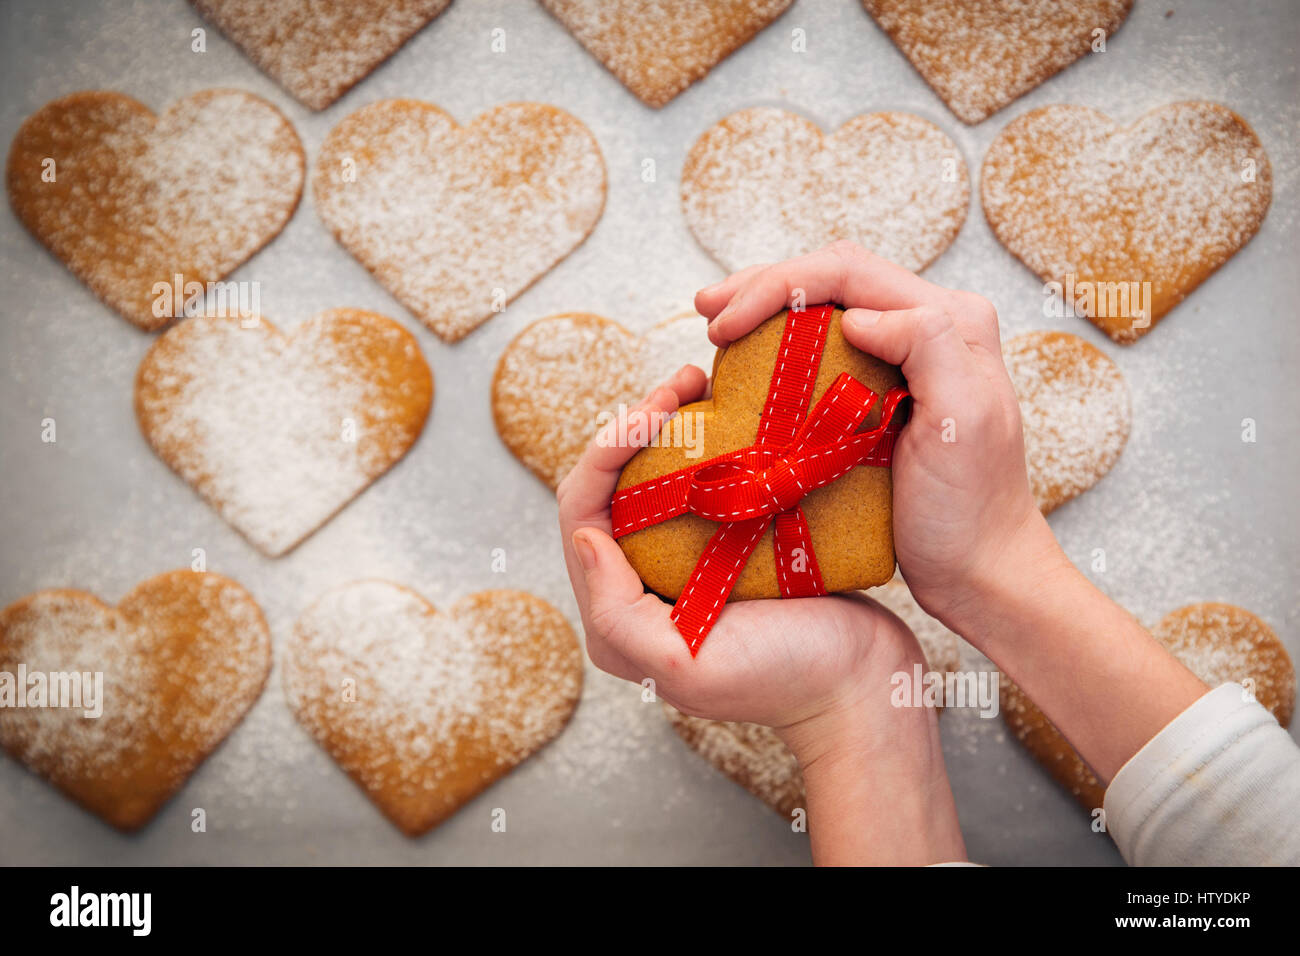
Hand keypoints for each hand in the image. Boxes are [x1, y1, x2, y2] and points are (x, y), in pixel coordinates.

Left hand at [556, 363, 965, 863]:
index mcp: (617, 615)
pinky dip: (707, 445)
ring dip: (668, 426)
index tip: (659, 408)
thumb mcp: (685, 663)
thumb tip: (583, 538)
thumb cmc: (786, 679)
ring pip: (652, 480)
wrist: (867, 687)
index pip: (583, 513)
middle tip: (686, 381)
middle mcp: (639, 588)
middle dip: (636, 423)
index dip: (606, 450)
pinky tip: (732, 415)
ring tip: (702, 383)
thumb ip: (616, 614)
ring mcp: (683, 567)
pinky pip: (699, 487)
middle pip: (612, 486)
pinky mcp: (726, 551)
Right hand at [696, 240, 1060, 632]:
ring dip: (768, 305)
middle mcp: (932, 326)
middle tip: (707, 311)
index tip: (723, 325)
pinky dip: (783, 341)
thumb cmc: (969, 507)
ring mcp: (907, 357)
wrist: (979, 570)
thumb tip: (857, 317)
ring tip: (716, 322)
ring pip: (828, 304)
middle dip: (764, 284)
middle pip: (835, 277)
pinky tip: (749, 356)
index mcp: (952, 321)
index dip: (778, 286)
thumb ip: (928, 345)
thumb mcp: (963, 420)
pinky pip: (828, 345)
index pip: (849, 273)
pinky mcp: (885, 390)